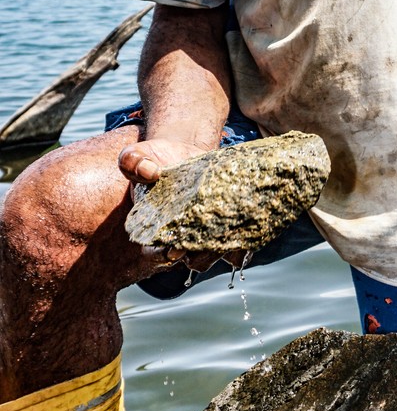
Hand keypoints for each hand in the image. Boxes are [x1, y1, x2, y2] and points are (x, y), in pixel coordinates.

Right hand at [119, 138, 244, 272]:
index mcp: (154, 229)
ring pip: (218, 254)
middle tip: (209, 239)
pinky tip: (250, 221)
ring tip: (232, 229)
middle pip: (193, 260)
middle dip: (202, 255)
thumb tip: (149, 172)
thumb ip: (131, 161)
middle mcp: (180, 236)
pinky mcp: (225, 222)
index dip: (163, 256)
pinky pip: (238, 242)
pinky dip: (245, 240)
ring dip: (226, 248)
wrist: (183, 150)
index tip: (174, 250)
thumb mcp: (137, 154)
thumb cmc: (156, 157)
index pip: (157, 254)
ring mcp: (204, 232)